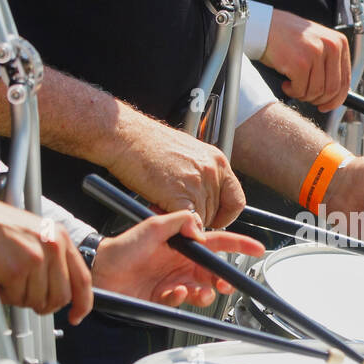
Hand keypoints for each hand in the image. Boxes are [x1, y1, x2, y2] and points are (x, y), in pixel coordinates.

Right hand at [0, 195, 93, 323]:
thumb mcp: (37, 234)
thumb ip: (54, 259)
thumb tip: (61, 290)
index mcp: (61, 238)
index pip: (83, 279)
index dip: (83, 303)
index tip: (77, 316)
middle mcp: (53, 247)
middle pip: (61, 296)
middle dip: (44, 305)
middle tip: (27, 297)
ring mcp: (36, 259)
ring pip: (37, 300)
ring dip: (20, 298)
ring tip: (8, 281)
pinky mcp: (17, 270)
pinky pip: (16, 298)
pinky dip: (4, 296)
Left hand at [90, 211, 266, 307]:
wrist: (99, 272)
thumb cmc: (121, 248)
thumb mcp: (151, 225)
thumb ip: (178, 221)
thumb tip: (200, 229)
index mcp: (182, 243)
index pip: (218, 242)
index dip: (239, 244)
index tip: (257, 248)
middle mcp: (181, 262)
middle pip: (214, 272)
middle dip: (223, 280)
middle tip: (223, 284)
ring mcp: (174, 280)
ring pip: (202, 290)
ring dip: (204, 293)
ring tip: (195, 292)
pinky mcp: (165, 298)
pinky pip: (182, 302)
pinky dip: (180, 299)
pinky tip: (172, 293)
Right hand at [104, 115, 246, 227]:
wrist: (127, 136)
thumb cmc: (150, 144)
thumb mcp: (189, 154)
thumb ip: (202, 177)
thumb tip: (205, 198)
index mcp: (217, 161)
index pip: (237, 200)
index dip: (226, 215)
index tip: (216, 219)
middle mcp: (211, 171)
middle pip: (216, 213)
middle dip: (198, 217)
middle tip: (179, 209)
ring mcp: (197, 183)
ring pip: (201, 220)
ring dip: (184, 220)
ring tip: (165, 204)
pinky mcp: (179, 194)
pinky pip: (188, 222)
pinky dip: (180, 227)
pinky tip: (166, 215)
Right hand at [260, 9, 351, 110]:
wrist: (265, 27)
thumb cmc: (289, 38)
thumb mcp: (318, 44)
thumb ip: (330, 64)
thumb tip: (335, 94)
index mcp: (339, 43)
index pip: (346, 81)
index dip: (336, 99)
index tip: (326, 105)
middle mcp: (331, 47)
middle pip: (332, 89)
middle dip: (318, 99)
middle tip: (305, 96)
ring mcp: (316, 54)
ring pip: (316, 92)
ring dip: (303, 95)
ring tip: (293, 86)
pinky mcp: (301, 63)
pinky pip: (301, 90)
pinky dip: (292, 91)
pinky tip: (286, 83)